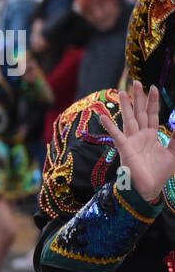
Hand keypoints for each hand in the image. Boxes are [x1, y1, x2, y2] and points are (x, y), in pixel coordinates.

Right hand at [97, 83, 174, 203]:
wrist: (148, 189)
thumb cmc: (159, 174)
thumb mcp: (174, 153)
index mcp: (151, 135)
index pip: (151, 114)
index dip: (152, 102)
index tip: (154, 87)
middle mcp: (140, 135)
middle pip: (138, 112)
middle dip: (138, 97)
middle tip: (136, 81)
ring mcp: (131, 141)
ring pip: (128, 119)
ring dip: (125, 106)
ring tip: (122, 91)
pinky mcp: (124, 148)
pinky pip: (116, 135)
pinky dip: (109, 126)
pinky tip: (103, 116)